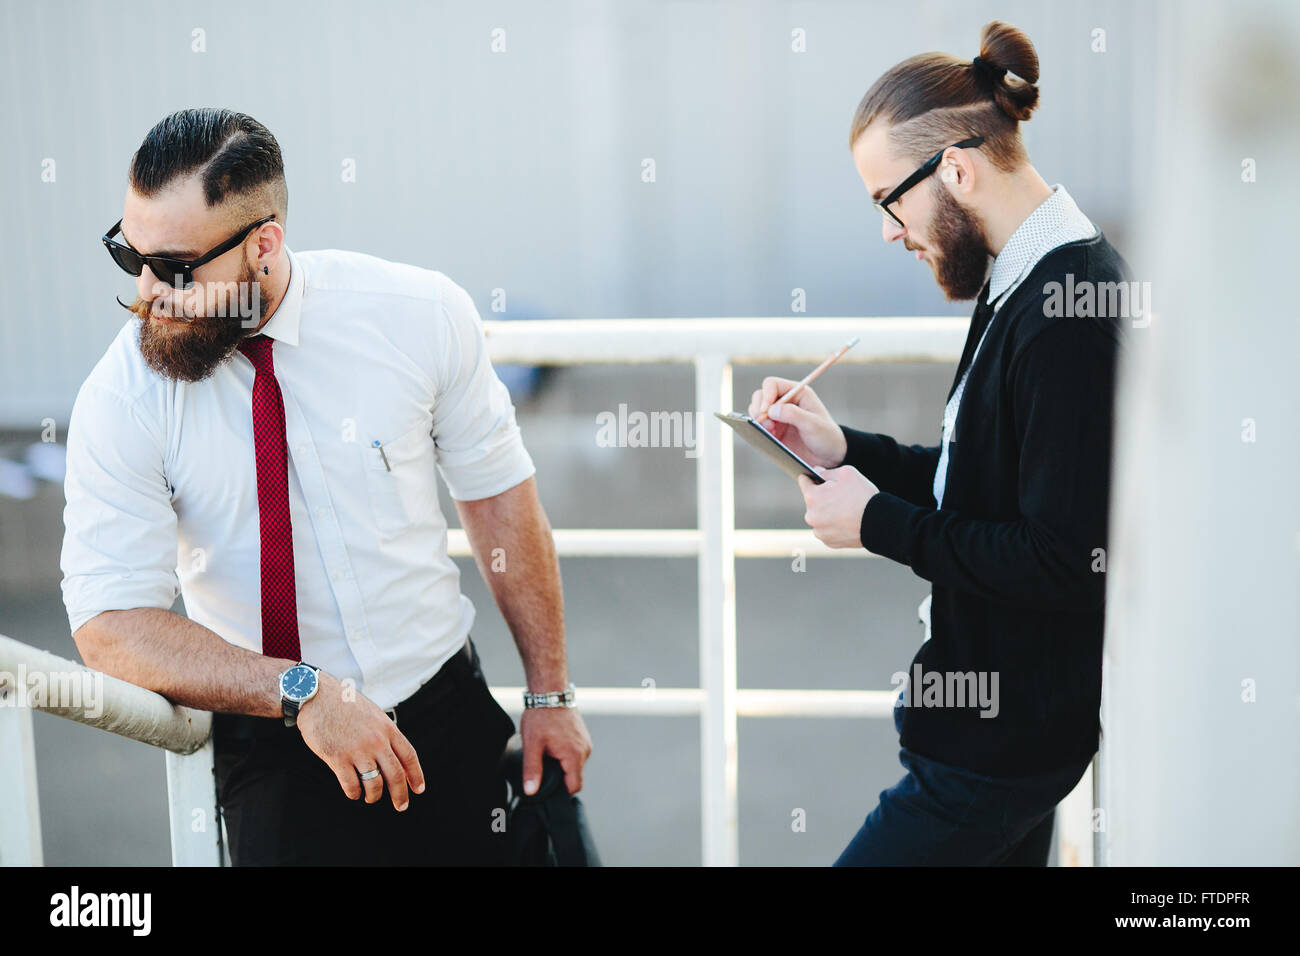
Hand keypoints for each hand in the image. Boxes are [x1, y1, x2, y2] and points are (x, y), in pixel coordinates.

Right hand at [295, 672, 425, 811]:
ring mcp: (357, 750)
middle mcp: (376, 741)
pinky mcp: (337, 758)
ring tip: (370, 797)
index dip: (416, 775)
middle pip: (395, 775)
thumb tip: (393, 755)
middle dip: (400, 795)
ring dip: (373, 796)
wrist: (317, 695)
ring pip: (374, 784)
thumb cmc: (344, 704)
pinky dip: (354, 793)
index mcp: (387, 728)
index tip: (419, 789)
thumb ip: (384, 733)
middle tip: (401, 806)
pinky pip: (351, 785)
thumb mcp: (373, 713)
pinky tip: (354, 792)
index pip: (409, 756)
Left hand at [519, 705, 591, 795]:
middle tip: (543, 764)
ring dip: (563, 764)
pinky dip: (566, 754)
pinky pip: (576, 754)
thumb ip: (532, 770)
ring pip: (575, 765)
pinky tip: (553, 745)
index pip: (574, 787)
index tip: (547, 785)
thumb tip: (531, 791)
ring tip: (547, 752)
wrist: (550, 693)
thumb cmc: (541, 716)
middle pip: (575, 777)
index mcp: (575, 755)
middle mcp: (585, 750)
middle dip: (560, 776)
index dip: (560, 791)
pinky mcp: (583, 736)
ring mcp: (586, 742)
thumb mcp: (532, 745)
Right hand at [748, 376, 847, 468]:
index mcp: (798, 393)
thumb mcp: (813, 425)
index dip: (766, 395)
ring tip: (771, 432)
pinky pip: (759, 425)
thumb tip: (771, 410)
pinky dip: (760, 430)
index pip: (772, 384)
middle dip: (759, 409)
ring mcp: (779, 415)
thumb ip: (793, 414)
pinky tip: (771, 438)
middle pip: (760, 396)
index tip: (765, 410)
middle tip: (768, 425)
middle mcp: (786, 401)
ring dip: (759, 421)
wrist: (829, 456)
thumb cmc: (826, 436)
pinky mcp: (775, 429)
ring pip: (757, 410)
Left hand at [797, 465, 879, 548]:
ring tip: (845, 510)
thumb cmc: (862, 495)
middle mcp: (811, 516)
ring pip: (820, 517)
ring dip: (828, 512)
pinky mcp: (828, 542)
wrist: (879, 523)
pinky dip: (834, 526)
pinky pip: (828, 530)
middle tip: (840, 496)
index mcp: (812, 497)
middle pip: (813, 501)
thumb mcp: (846, 473)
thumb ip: (827, 471)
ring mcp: (819, 531)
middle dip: (823, 496)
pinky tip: (847, 522)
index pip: (804, 481)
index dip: (812, 477)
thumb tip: (817, 472)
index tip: (817, 477)